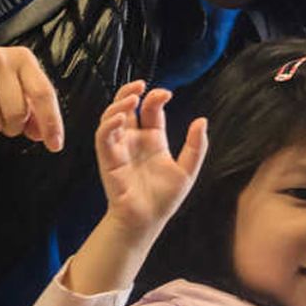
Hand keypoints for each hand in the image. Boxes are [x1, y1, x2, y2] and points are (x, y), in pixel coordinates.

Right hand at [95, 82, 208, 234]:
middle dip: (130, 92)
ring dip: (118, 104)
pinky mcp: (108, 158)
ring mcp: (119, 147)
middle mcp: (134, 140)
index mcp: (153, 139)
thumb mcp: (187, 170)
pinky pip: (103, 136)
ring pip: (111, 117)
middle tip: (141, 85)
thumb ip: (196, 146)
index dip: (155, 98)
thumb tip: (202, 120)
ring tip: (131, 98)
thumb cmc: (164, 199)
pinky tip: (121, 116)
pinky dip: (109, 124)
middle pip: (126, 106)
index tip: (166, 93)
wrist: (147, 220)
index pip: (150, 110)